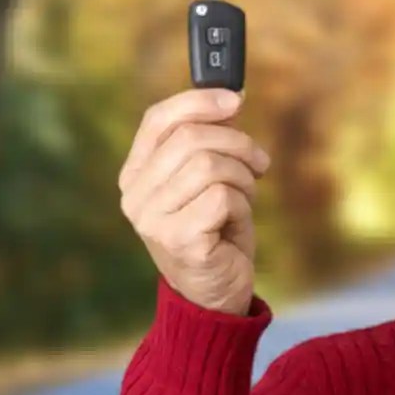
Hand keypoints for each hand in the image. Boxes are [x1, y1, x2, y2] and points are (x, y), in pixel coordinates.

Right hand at [118, 88, 269, 315]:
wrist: (215, 295)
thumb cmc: (214, 232)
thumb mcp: (205, 181)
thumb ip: (207, 143)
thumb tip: (231, 99)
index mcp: (135, 175)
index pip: (157, 119)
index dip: (198, 101)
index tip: (236, 99)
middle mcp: (135, 196)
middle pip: (191, 138)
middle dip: (237, 143)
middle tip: (259, 161)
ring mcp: (153, 220)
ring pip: (210, 165)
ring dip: (243, 177)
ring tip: (246, 195)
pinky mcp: (180, 240)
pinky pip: (223, 197)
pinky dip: (242, 205)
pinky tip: (235, 223)